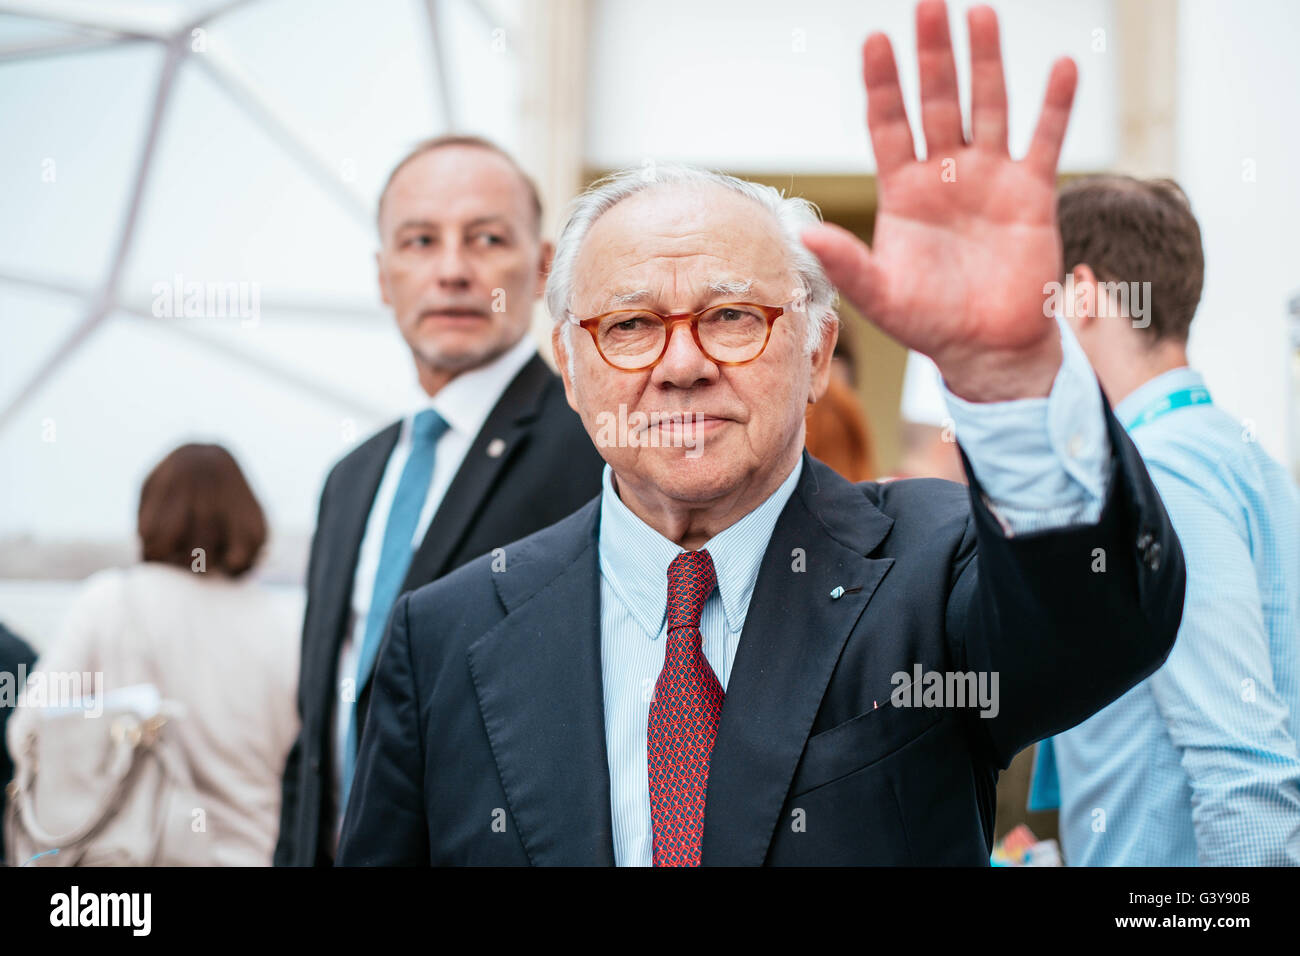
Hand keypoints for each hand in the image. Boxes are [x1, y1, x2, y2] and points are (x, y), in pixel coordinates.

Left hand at [802, 1, 1076, 401]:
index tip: (875, 41)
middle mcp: (944, 173)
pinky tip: (1062, 66)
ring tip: (980, 14)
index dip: (883, 85)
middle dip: (933, 56)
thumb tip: (801, 231)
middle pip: (938, 101)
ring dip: (986, 62)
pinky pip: (1045, 140)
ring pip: (988, 106)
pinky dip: (1055, 106)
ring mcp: (989, 177)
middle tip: (930, 4)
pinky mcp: (1032, 193)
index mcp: (902, 191)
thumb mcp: (878, 295)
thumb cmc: (927, 322)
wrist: (986, 349)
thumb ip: (844, 261)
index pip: (889, 124)